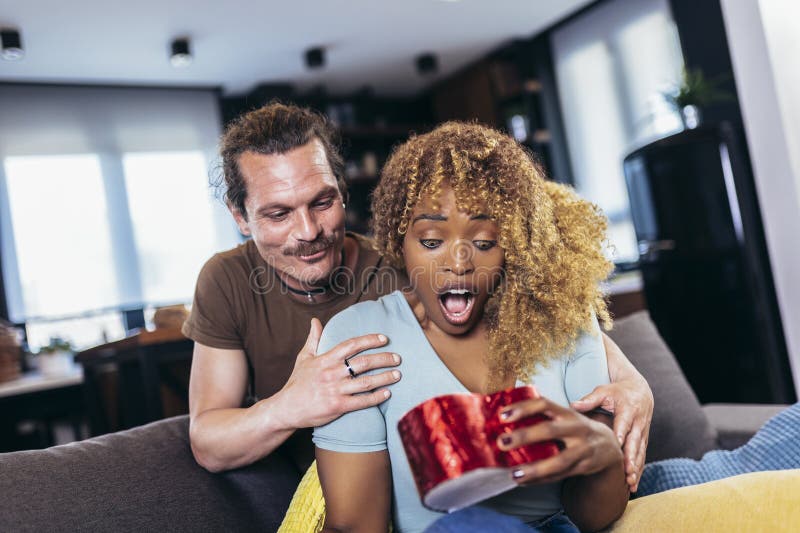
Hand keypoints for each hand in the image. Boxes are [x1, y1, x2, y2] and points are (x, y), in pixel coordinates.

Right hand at [275, 318, 400, 428]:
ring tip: (397, 374)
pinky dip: (376, 397)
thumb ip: (313, 339)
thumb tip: (315, 321)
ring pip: (366, 382)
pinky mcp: (338, 407)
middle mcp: (332, 373)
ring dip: (385, 377)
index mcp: (325, 359)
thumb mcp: (303, 358)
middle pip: (364, 362)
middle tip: (397, 358)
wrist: (286, 409)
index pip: (351, 345)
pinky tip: (387, 393)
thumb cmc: (297, 383)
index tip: (384, 339)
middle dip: (384, 359)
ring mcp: (335, 390)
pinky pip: (362, 401)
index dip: (369, 340)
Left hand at [497, 397, 622, 484]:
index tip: (502, 415)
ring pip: (558, 461)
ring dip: (535, 469)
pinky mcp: (583, 468)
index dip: (523, 407)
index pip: (544, 404)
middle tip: (501, 442)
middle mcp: (576, 429)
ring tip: (514, 474)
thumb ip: (541, 416)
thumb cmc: (575, 428)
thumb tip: (504, 418)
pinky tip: (523, 481)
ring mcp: (582, 450)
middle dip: (524, 436)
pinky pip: (560, 476)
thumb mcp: (563, 416)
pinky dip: (540, 480)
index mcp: (567, 413)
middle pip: (549, 431)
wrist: (608, 445)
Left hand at [571, 333, 653, 491]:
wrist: (639, 390)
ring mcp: (642, 433)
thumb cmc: (617, 391)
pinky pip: (642, 456)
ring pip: (640, 453)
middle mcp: (637, 423)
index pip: (624, 424)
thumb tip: (572, 405)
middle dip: (631, 458)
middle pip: (634, 442)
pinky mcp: (643, 440)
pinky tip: (633, 484)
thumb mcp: (604, 391)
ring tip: (630, 482)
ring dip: (636, 468)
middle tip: (626, 472)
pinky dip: (639, 470)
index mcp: (627, 410)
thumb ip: (589, 399)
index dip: (621, 436)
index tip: (616, 447)